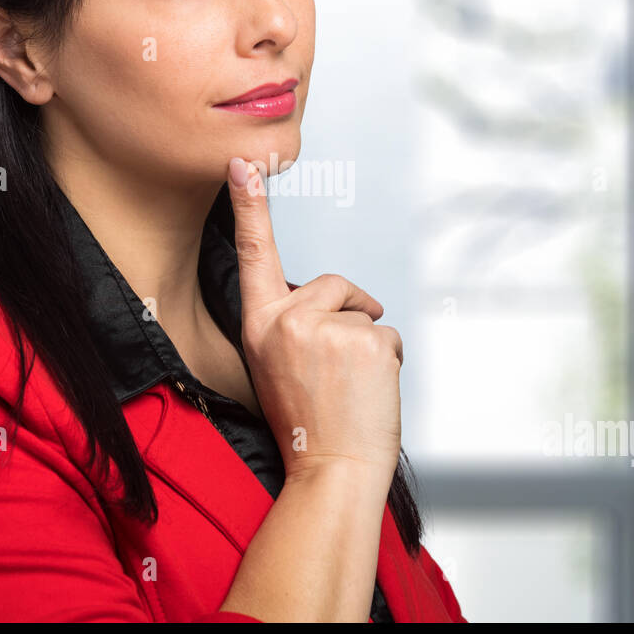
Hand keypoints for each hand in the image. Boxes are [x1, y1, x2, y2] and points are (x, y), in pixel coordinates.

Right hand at [226, 157, 402, 481]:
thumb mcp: (277, 365)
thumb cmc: (306, 423)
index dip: (250, 205)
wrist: (331, 471)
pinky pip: (389, 336)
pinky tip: (371, 393)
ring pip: (364, 314)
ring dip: (368, 345)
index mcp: (258, 324)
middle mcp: (287, 320)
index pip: (253, 254)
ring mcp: (327, 329)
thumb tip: (333, 302)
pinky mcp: (367, 340)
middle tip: (341, 370)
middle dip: (349, 312)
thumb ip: (292, 325)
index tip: (244, 162)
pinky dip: (390, 361)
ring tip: (351, 390)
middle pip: (331, 285)